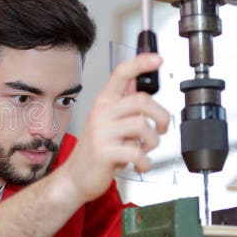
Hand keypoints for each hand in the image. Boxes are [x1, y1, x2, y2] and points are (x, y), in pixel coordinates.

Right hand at [59, 53, 169, 202]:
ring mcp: (101, 133)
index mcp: (103, 103)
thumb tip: (135, 79)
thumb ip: (122, 102)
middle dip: (161, 117)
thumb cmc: (96, 151)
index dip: (141, 63)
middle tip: (161, 129)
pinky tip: (140, 164)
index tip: (158, 59)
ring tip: (144, 150)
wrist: (75, 177)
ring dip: (152, 142)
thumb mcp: (108, 122)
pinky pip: (137, 152)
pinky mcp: (104, 152)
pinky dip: (145, 162)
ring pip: (142, 126)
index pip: (121, 74)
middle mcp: (101, 114)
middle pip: (141, 100)